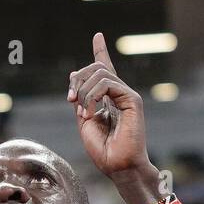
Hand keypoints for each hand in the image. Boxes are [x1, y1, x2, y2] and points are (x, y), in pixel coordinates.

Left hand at [68, 33, 150, 178]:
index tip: (98, 35)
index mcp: (109, 99)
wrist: (119, 168)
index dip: (101, 51)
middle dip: (77, 80)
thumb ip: (80, 100)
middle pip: (95, 67)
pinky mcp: (132, 99)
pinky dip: (93, 96)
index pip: (105, 69)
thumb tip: (74, 75)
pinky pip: (107, 83)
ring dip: (84, 92)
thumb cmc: (104, 152)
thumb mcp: (84, 122)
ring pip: (99, 72)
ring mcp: (127, 95)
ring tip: (83, 114)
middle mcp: (120, 93)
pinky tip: (90, 113)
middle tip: (71, 101)